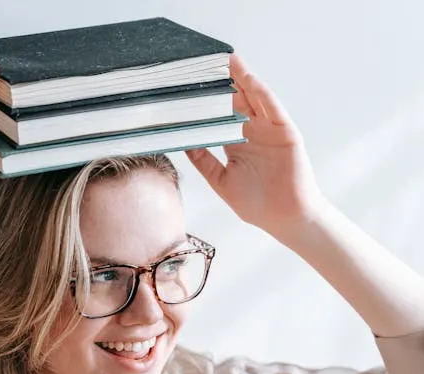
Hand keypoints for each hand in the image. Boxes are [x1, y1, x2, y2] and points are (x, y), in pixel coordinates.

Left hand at [186, 54, 329, 236]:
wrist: (283, 218)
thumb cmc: (255, 203)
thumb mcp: (220, 179)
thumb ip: (203, 160)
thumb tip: (183, 142)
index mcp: (235, 141)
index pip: (219, 113)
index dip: (207, 97)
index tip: (190, 82)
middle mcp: (252, 131)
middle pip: (236, 99)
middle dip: (224, 80)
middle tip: (207, 60)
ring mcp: (269, 130)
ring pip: (254, 98)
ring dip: (243, 78)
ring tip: (229, 59)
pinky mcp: (285, 133)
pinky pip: (273, 109)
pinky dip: (263, 94)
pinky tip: (251, 80)